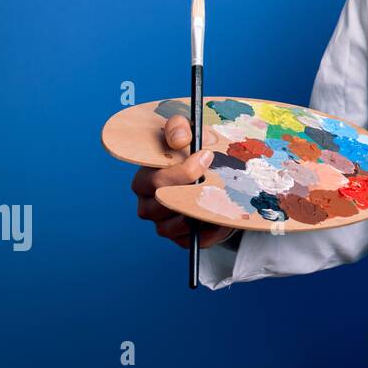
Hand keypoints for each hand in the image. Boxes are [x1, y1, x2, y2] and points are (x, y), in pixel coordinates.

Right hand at [131, 114, 235, 249]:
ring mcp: (163, 225)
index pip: (156, 180)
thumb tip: (180, 140)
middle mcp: (148, 205)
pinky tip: (224, 214)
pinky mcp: (181, 239)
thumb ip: (178, 127)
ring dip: (202, 209)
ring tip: (222, 193)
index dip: (182, 171)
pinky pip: (195, 239)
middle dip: (193, 189)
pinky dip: (212, 228)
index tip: (206, 156)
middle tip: (216, 176)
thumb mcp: (186, 133)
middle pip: (165, 204)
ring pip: (179, 224)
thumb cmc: (193, 153)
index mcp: (144, 180)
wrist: (212, 175)